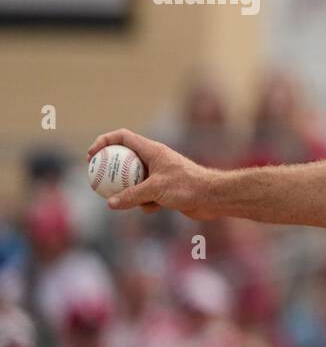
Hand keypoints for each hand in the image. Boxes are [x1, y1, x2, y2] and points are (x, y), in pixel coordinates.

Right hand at [86, 129, 219, 219]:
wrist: (213, 197)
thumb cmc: (188, 187)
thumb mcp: (156, 190)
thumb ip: (131, 196)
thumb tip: (110, 204)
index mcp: (152, 150)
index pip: (123, 137)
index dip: (104, 141)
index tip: (91, 155)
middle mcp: (155, 160)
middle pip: (125, 160)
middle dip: (110, 170)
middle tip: (96, 180)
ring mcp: (160, 175)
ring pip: (134, 180)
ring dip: (128, 191)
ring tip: (121, 201)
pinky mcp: (165, 190)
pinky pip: (146, 195)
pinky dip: (146, 203)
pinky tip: (154, 208)